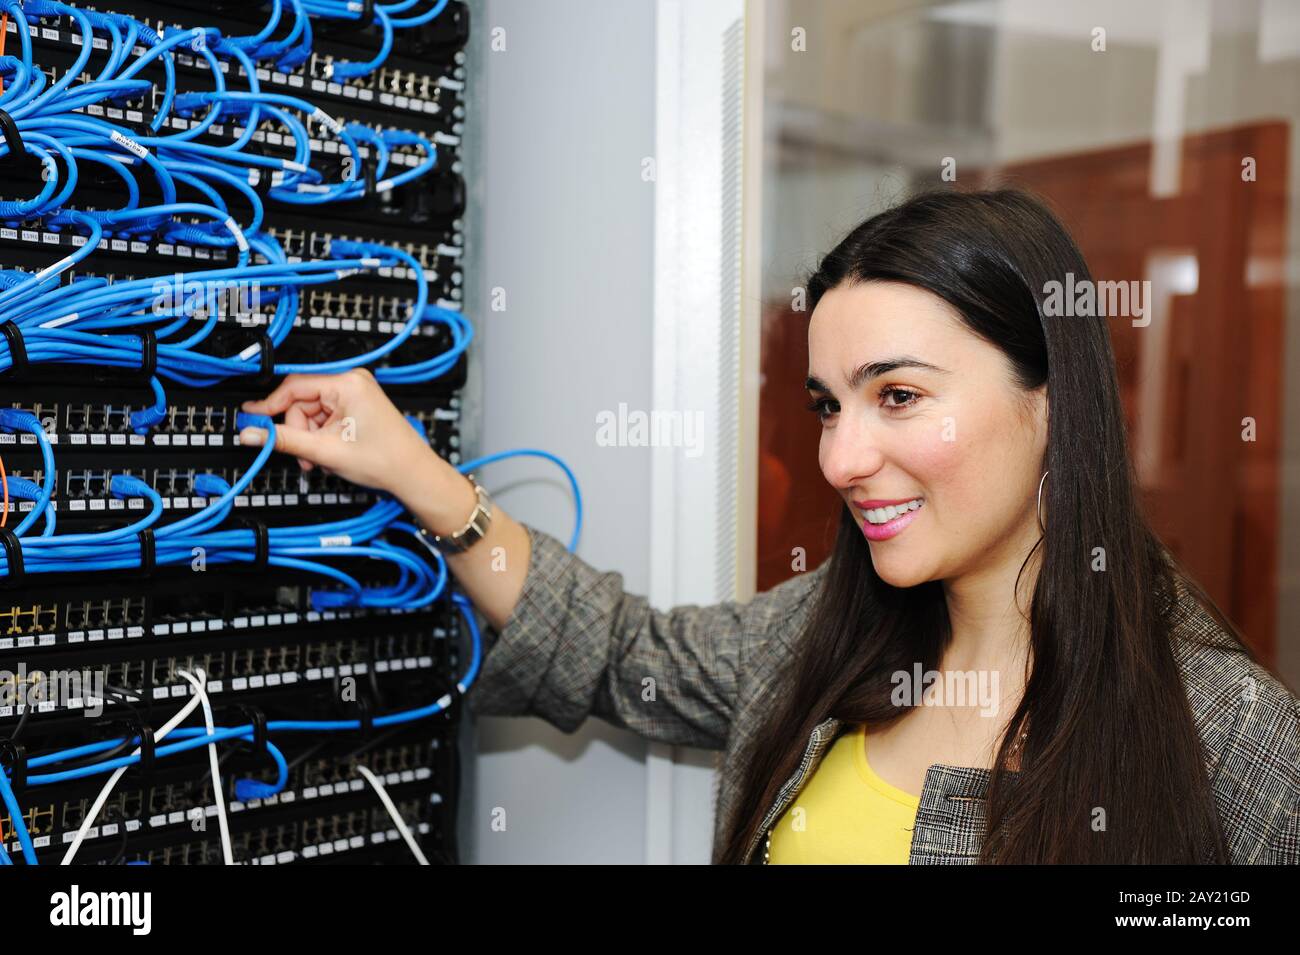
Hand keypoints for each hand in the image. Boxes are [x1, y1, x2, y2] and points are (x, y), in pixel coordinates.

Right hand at [237, 368, 436, 498]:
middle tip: (305, 456)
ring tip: (322, 459)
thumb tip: (253, 433)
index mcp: (347, 383)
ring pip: (312, 414)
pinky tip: (330, 452)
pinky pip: (326, 418)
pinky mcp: (358, 406)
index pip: (294, 387)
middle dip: (299, 433)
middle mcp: (352, 382)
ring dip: (310, 439)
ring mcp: (356, 394)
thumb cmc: (384, 459)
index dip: (270, 406)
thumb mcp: (325, 450)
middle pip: (302, 404)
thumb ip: (283, 440)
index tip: (252, 418)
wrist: (413, 474)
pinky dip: (322, 438)